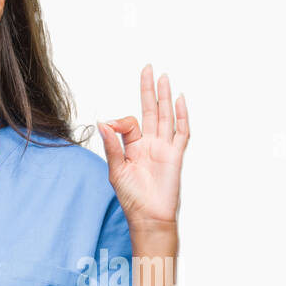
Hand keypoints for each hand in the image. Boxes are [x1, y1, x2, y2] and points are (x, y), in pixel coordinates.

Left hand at [97, 64, 189, 229]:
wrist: (149, 217)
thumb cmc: (132, 198)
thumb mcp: (116, 171)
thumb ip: (111, 146)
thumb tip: (103, 122)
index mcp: (133, 146)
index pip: (130, 122)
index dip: (120, 120)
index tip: (111, 125)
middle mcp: (150, 144)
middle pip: (151, 110)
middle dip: (149, 90)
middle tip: (148, 69)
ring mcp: (164, 148)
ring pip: (166, 117)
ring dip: (165, 97)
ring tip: (163, 78)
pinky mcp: (176, 155)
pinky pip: (181, 132)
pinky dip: (181, 116)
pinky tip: (180, 101)